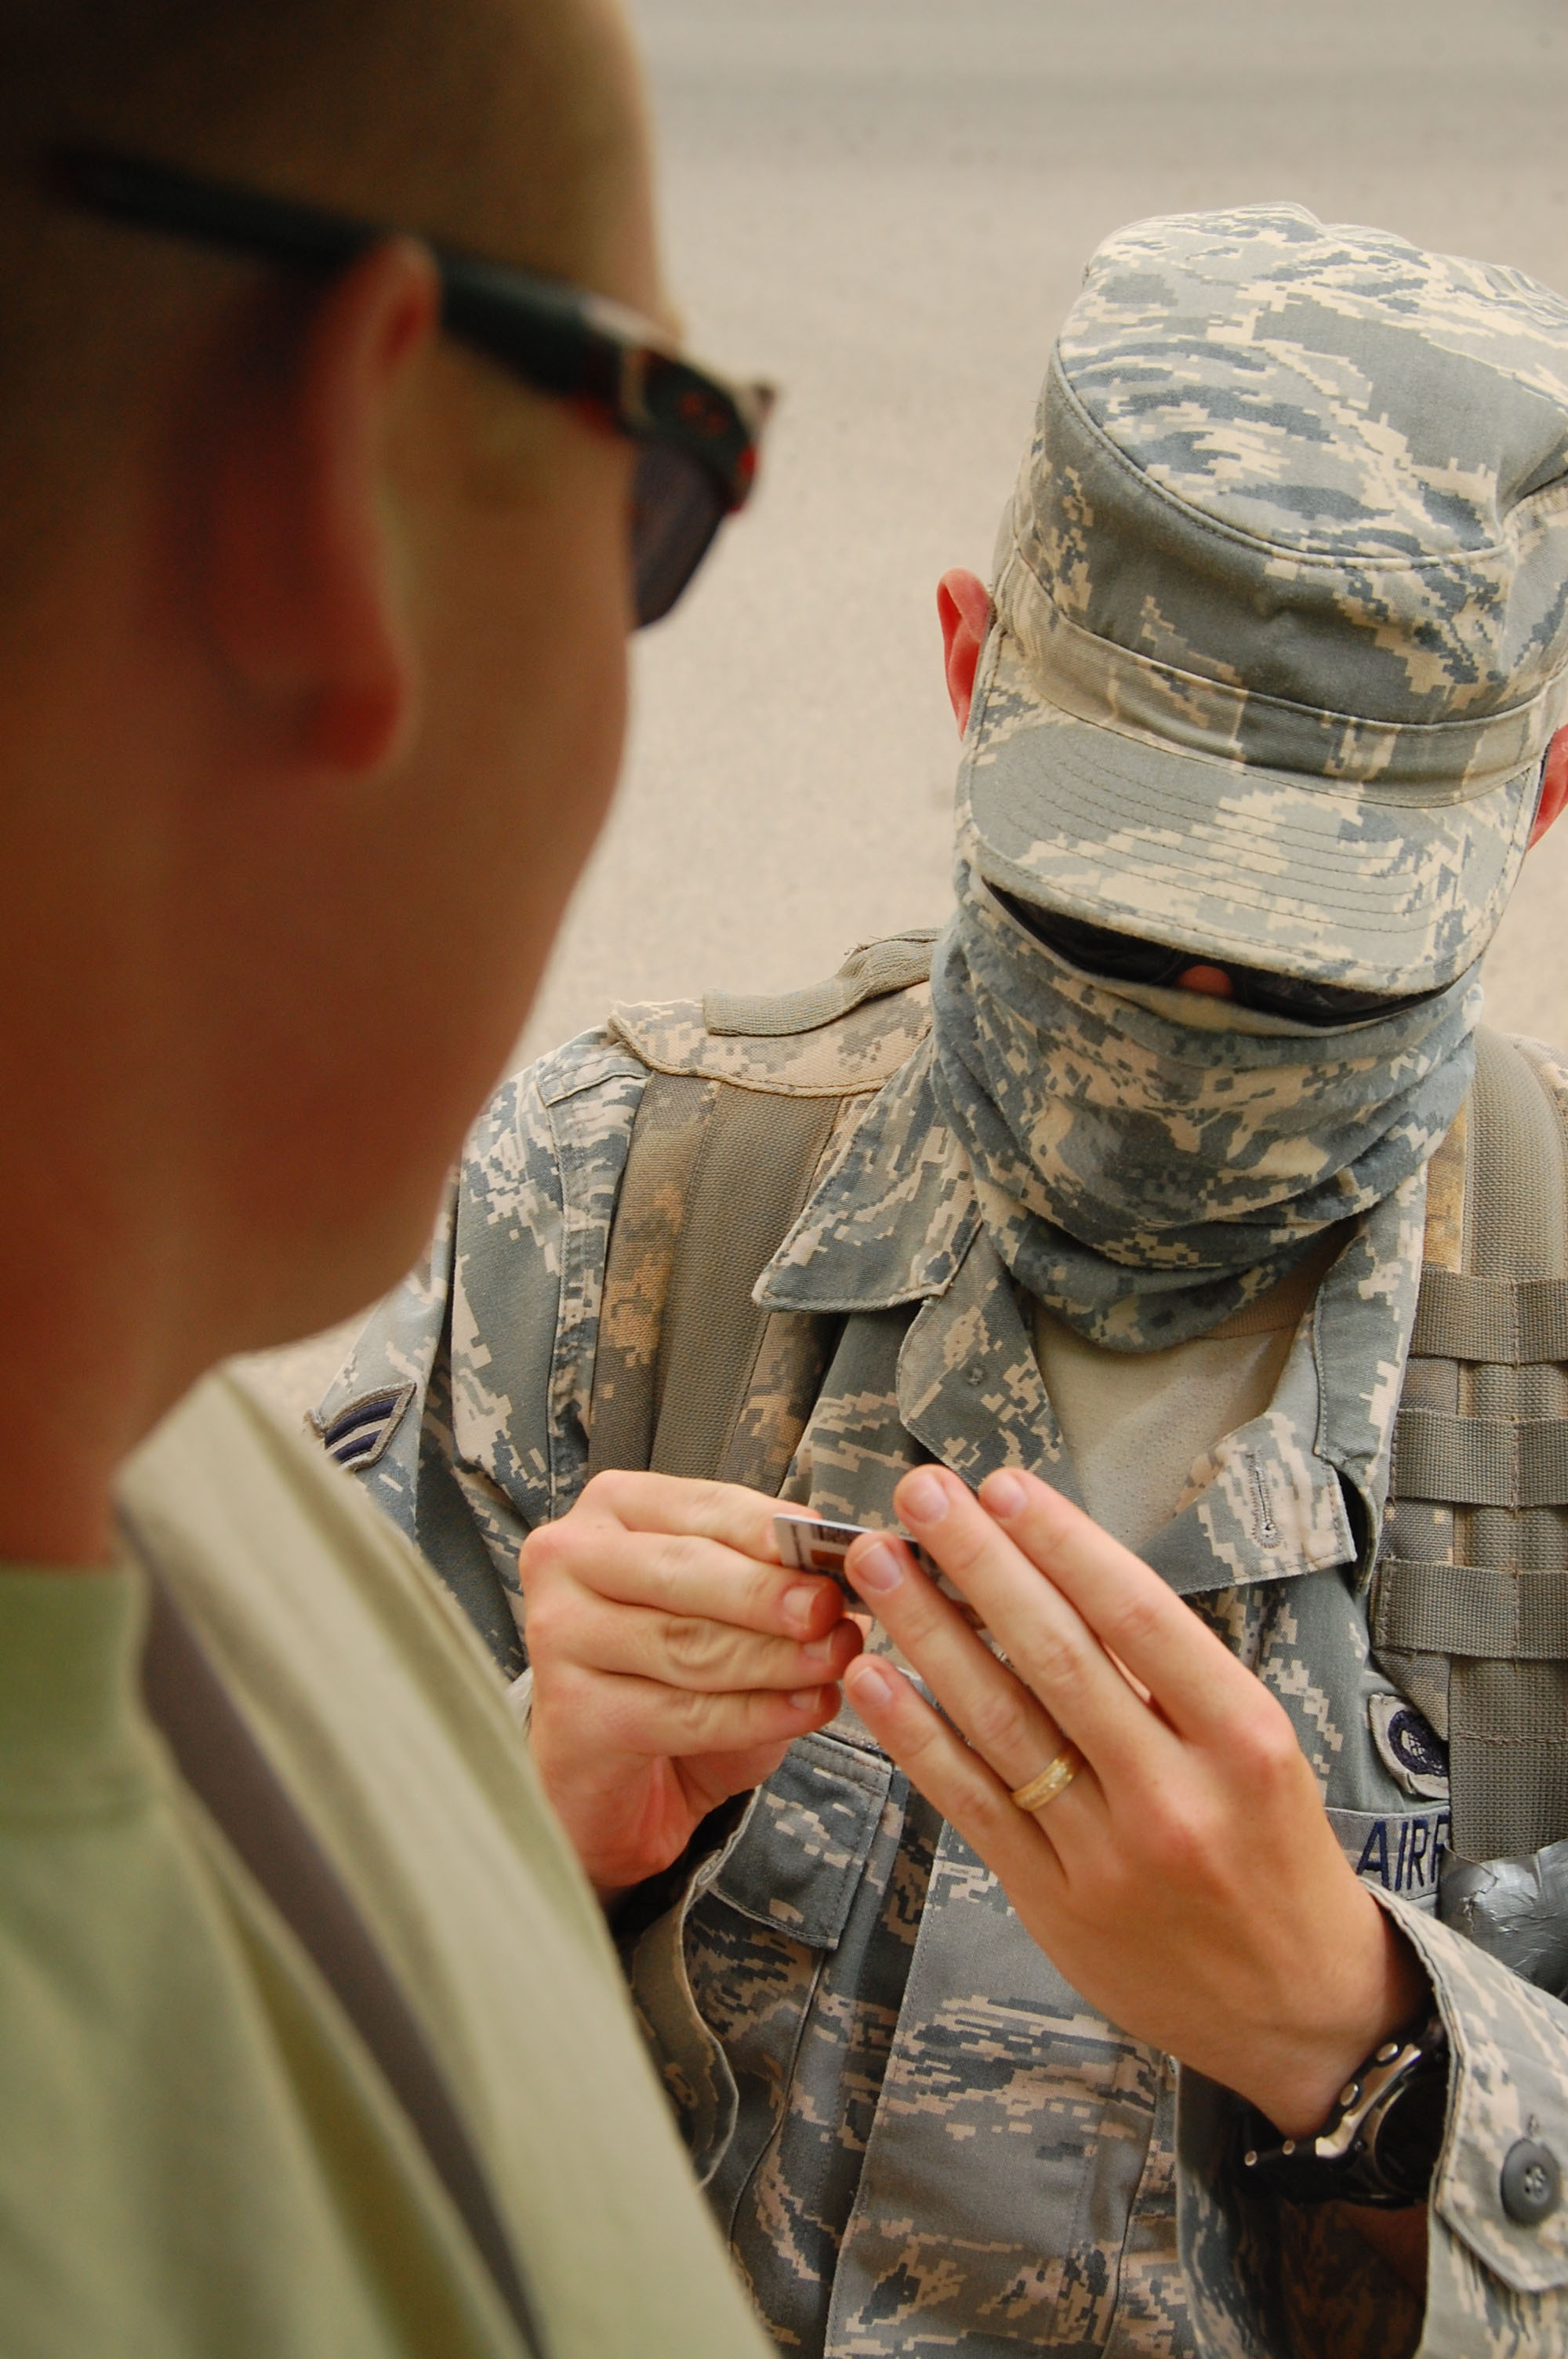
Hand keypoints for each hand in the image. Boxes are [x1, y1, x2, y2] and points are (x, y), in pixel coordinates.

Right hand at [518, 1471, 861, 1901]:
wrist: (612, 1780)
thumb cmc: (668, 1676)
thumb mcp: (725, 1612)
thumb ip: (768, 1582)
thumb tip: (843, 1572)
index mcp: (612, 1511)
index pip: (701, 1506)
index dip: (767, 1528)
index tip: (828, 1545)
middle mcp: (570, 1559)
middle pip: (685, 1571)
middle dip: (768, 1593)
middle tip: (832, 1610)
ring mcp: (557, 1635)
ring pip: (686, 1643)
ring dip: (773, 1657)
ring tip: (832, 1663)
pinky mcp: (569, 1712)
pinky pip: (680, 1713)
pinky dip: (754, 1715)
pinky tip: (803, 1710)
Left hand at [840, 1466, 1426, 2135]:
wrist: (1299, 2008)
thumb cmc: (1277, 1857)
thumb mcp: (1261, 1753)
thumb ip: (1171, 1678)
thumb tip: (1063, 1575)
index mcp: (1244, 1742)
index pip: (1140, 1618)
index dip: (1064, 1545)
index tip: (1005, 1486)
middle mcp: (1174, 1796)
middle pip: (1057, 1657)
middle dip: (978, 1564)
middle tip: (920, 1495)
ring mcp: (1106, 1854)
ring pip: (999, 1721)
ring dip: (928, 1631)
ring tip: (878, 1563)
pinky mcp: (1051, 1900)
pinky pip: (969, 1801)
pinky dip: (915, 1735)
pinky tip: (875, 1677)